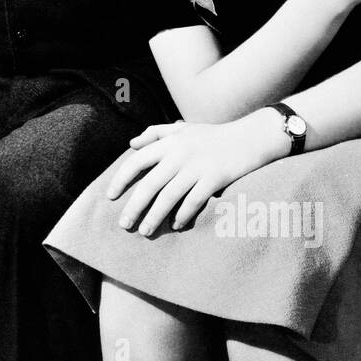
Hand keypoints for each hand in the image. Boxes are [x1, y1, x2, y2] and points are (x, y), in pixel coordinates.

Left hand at [106, 114, 286, 235]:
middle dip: (134, 207)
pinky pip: (193, 202)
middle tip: (124, 224)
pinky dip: (182, 216)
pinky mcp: (214, 179)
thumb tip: (131, 144)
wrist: (249, 137)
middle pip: (149, 185)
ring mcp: (197, 167)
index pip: (137, 161)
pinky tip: (174, 226)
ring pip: (168, 197)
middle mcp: (180, 154)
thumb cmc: (212, 135)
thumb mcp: (182, 128)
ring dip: (154, 217)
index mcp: (169, 142)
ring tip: (144, 231)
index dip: (121, 179)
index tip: (111, 196)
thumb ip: (156, 133)